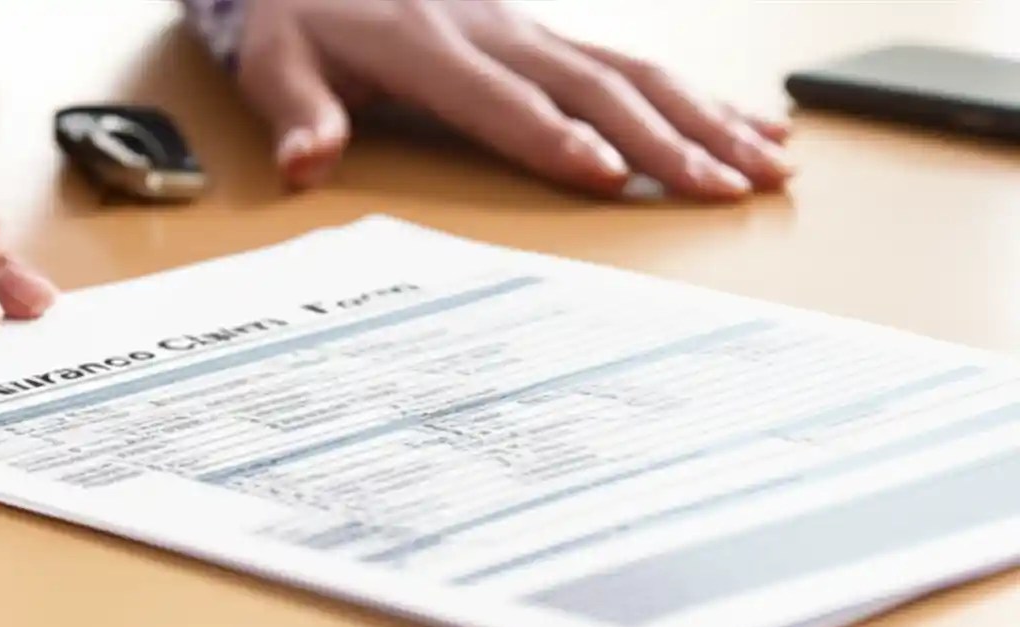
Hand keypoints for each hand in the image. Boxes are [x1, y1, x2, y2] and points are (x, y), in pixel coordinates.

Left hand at [236, 0, 791, 199]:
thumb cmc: (301, 19)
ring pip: (632, 70)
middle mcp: (494, 32)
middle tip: (726, 190)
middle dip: (664, 140)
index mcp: (426, 45)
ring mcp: (529, 29)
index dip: (553, 138)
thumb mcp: (275, 62)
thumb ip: (296, 113)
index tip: (608, 177)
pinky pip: (631, 61)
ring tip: (769, 164)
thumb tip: (304, 163)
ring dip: (704, 117)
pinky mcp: (547, 34)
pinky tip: (747, 122)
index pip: (501, 100)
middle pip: (592, 85)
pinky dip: (695, 94)